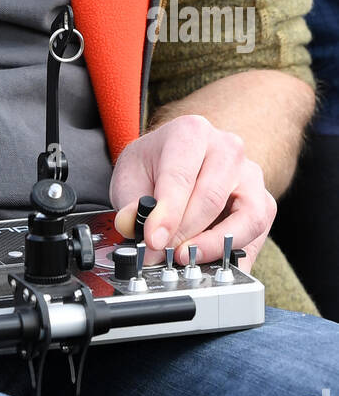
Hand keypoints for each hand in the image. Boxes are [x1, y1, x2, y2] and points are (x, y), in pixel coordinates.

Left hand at [109, 115, 276, 271]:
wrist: (183, 158)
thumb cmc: (157, 164)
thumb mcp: (131, 175)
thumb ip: (131, 202)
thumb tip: (132, 226)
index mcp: (191, 132)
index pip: (180, 176)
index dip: (167, 214)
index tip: (153, 240)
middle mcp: (227, 148)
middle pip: (210, 198)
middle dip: (184, 233)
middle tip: (162, 255)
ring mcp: (250, 175)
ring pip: (245, 217)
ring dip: (213, 245)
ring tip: (186, 258)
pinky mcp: (264, 202)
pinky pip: (257, 234)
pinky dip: (233, 253)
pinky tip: (209, 263)